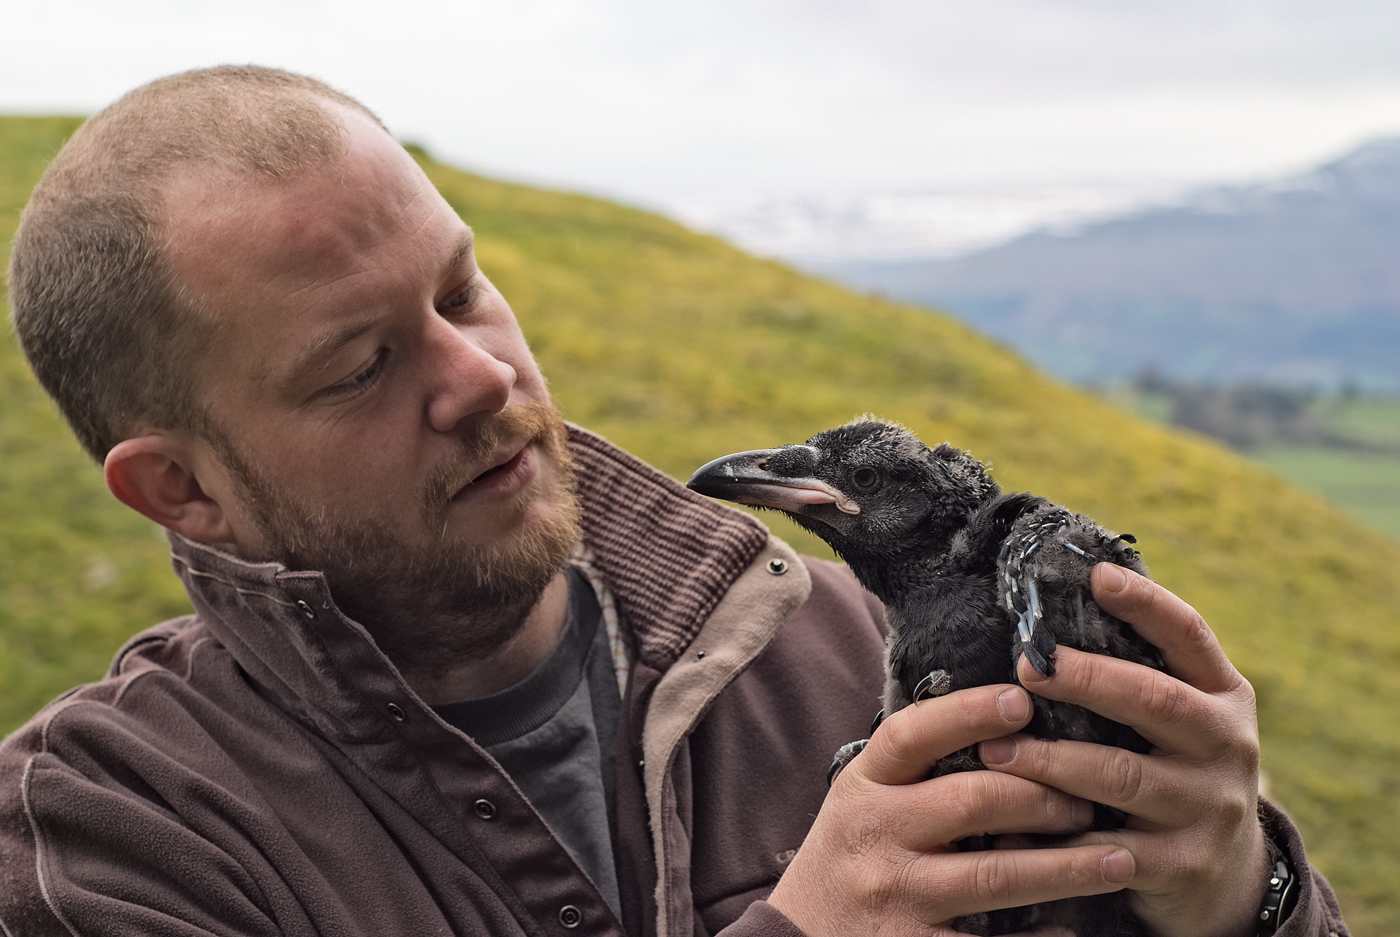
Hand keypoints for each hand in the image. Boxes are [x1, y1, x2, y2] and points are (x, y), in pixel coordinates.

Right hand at [768, 682, 1134, 936]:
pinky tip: (1077, 928)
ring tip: (1119, 860)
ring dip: (1067, 867)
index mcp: (862, 788)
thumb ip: (915, 770)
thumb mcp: (863, 802)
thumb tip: (1006, 721)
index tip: (1024, 699)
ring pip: (996, 874)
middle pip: (971, 800)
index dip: (968, 712)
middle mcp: (875, 837)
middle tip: (1088, 800)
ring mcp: (896, 897)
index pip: (912, 735)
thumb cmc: (852, 860)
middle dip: (1043, 796)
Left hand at [980, 563, 1268, 936]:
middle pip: (1156, 701)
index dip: (1146, 603)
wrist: (1228, 875)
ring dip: (1051, 760)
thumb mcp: (1179, 718)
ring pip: (1122, 775)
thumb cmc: (1173, 768)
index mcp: (1223, 695)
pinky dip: (1054, 836)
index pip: (1189, 634)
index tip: (1096, 575)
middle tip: (1027, 667)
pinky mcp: (1184, 864)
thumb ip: (1138, 672)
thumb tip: (1048, 613)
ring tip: (994, 749)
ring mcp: (1209, 806)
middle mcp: (1227, 745)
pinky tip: (1008, 830)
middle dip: (1087, 679)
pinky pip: (1107, 848)